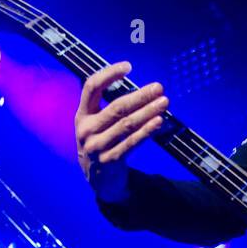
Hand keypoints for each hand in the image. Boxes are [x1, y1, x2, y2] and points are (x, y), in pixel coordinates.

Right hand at [75, 61, 168, 200]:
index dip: (109, 74)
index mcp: (82, 115)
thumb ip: (109, 107)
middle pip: (116, 107)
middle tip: (159, 87)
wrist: (99, 181)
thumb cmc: (102, 144)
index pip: (91, 87)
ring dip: (148, 112)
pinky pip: (131, 143)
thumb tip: (140, 89)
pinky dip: (146, 131)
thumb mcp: (96, 125)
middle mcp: (86, 129)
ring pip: (126, 124)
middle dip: (140, 96)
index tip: (128, 66)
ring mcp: (97, 147)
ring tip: (164, 102)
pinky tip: (159, 121)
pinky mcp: (110, 161)